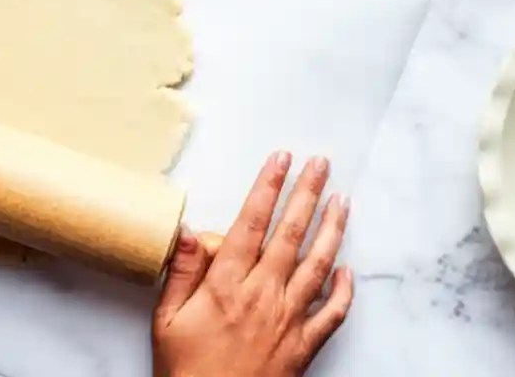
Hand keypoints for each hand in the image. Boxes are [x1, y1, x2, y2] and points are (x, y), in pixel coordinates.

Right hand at [152, 152, 353, 376]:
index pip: (251, 224)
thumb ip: (180, 273)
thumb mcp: (166, 321)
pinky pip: (332, 312)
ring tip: (342, 200)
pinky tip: (348, 268)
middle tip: (321, 164)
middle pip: (290, 234)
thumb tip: (187, 229)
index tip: (282, 159)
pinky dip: (344, 289)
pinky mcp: (304, 345)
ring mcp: (288, 320)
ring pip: (317, 265)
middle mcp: (263, 296)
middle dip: (307, 194)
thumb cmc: (185, 372)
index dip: (268, 187)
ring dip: (332, 229)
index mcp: (227, 286)